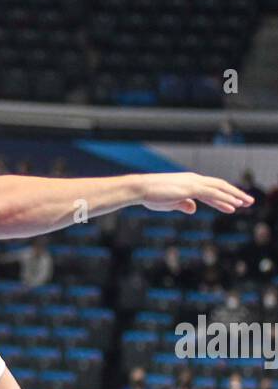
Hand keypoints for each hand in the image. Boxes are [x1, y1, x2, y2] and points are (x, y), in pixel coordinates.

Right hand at [138, 173, 253, 215]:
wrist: (140, 189)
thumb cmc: (151, 196)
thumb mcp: (170, 203)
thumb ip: (183, 204)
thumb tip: (194, 209)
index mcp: (189, 182)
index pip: (212, 189)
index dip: (224, 196)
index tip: (235, 204)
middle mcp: (194, 179)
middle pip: (220, 186)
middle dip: (236, 193)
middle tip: (248, 201)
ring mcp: (193, 182)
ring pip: (220, 189)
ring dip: (235, 196)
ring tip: (247, 203)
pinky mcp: (191, 188)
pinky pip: (212, 194)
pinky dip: (225, 199)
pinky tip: (234, 206)